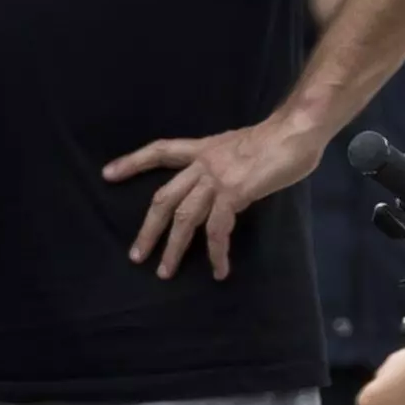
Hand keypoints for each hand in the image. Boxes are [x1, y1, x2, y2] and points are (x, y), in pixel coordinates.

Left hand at [102, 106, 329, 280]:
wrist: (296, 131)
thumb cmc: (277, 140)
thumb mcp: (239, 149)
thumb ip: (225, 168)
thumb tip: (223, 193)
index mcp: (203, 149)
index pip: (160, 151)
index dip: (133, 162)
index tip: (108, 174)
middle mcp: (203, 163)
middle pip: (164, 198)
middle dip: (148, 229)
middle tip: (137, 255)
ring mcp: (216, 178)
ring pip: (183, 218)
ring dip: (173, 248)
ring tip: (165, 272)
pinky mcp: (234, 193)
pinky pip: (217, 229)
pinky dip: (216, 253)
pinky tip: (219, 270)